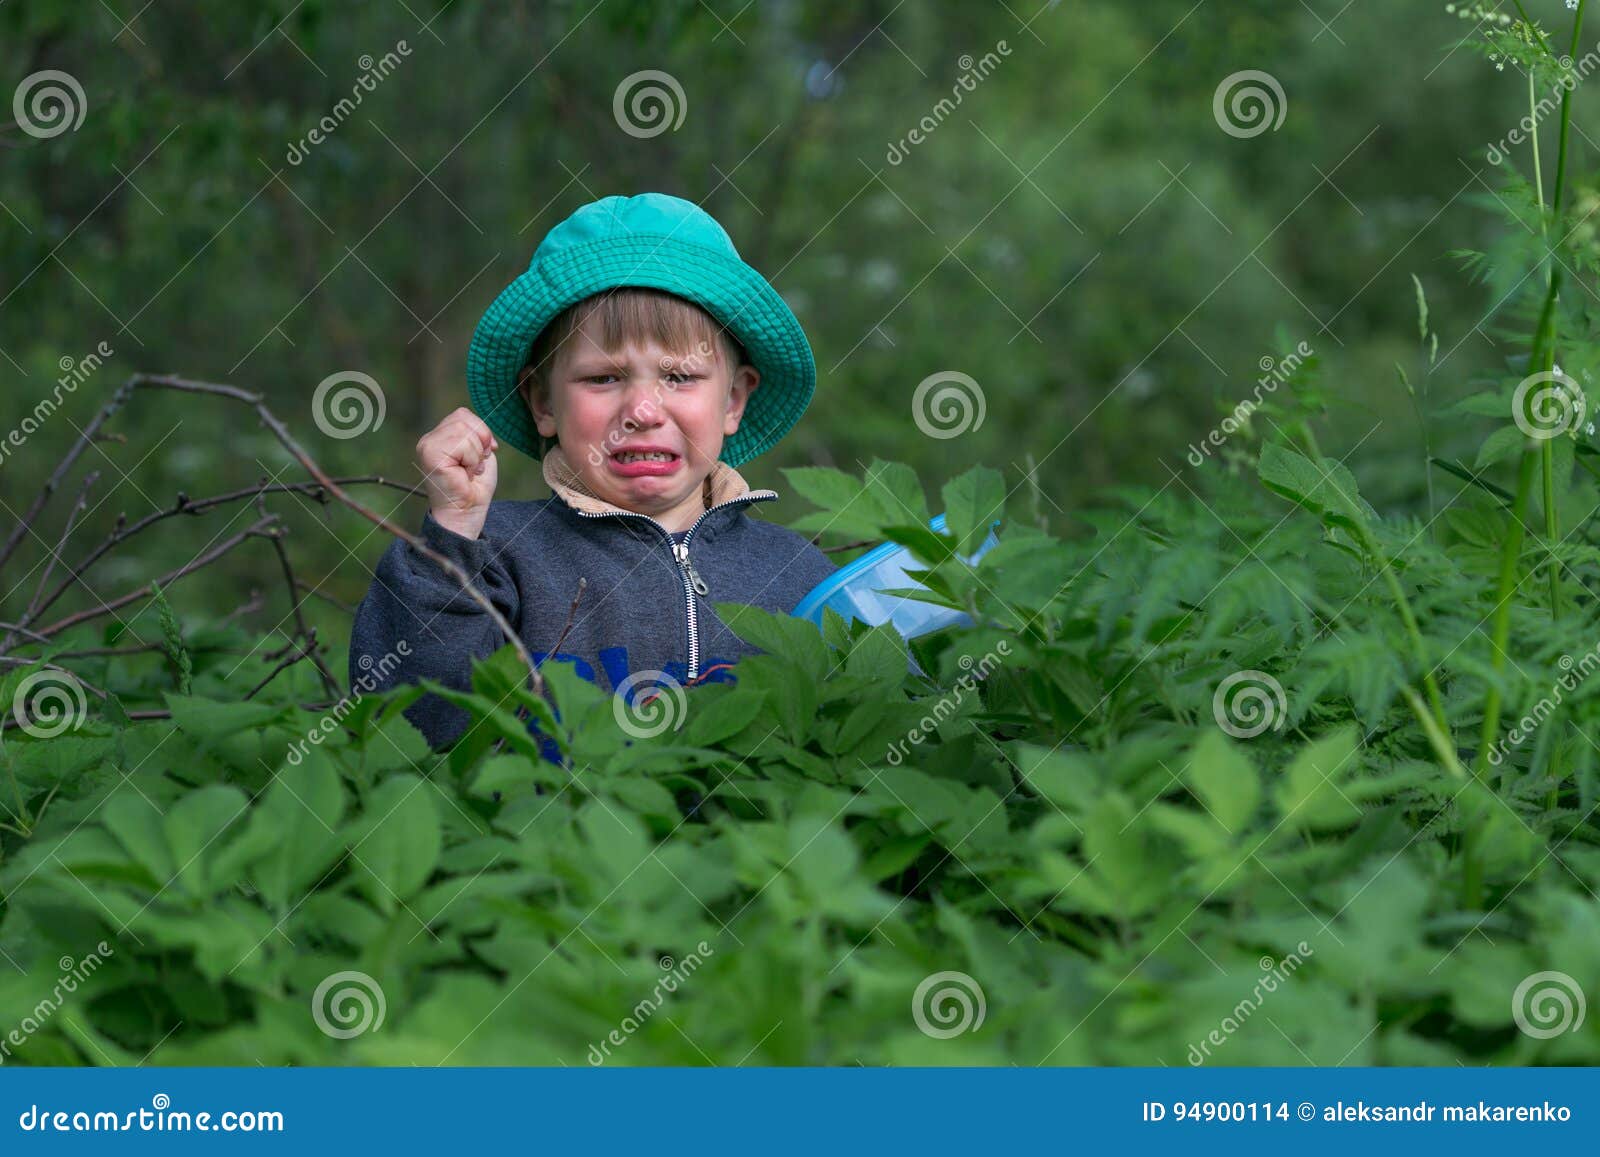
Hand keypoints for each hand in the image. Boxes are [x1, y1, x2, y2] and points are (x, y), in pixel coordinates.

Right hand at [416, 407, 497, 539]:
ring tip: (469, 471)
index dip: (481, 431)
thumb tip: (482, 427)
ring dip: (476, 454)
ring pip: (464, 430)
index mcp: (439, 437)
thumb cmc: (473, 487)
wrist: (466, 512)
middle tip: (476, 465)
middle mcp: (429, 439)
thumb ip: (477, 434)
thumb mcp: (480, 453)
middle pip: (463, 418)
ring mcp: (427, 446)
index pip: (463, 414)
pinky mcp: (431, 455)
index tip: (485, 454)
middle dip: (481, 441)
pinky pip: (462, 443)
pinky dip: (472, 460)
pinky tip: (464, 475)